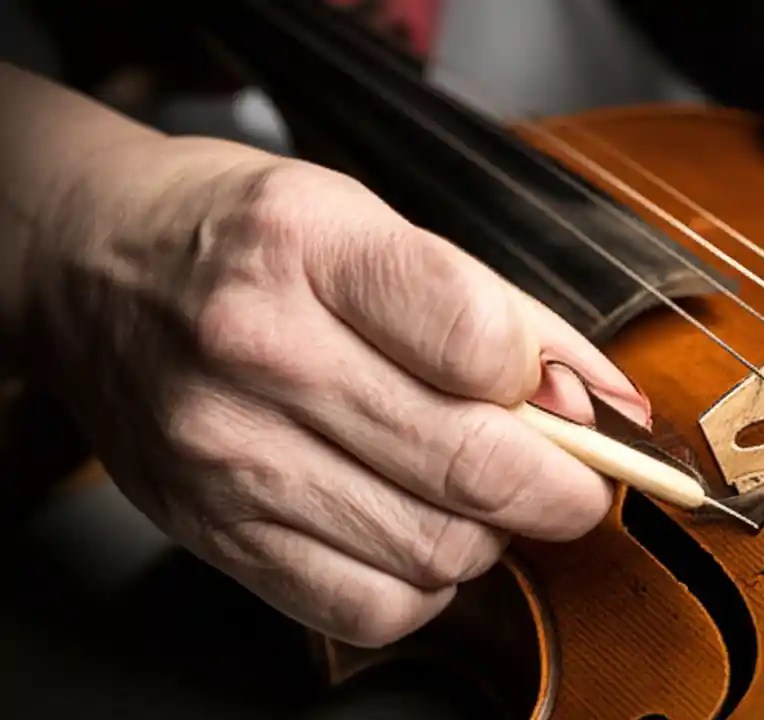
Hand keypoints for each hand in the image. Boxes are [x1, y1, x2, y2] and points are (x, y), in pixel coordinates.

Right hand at [26, 136, 648, 646]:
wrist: (94, 268)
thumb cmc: (244, 237)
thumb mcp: (370, 220)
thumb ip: (494, 309)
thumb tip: (602, 400)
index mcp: (310, 247)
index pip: (483, 344)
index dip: (563, 390)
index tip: (579, 405)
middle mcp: (258, 352)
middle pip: (469, 465)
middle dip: (561, 489)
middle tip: (576, 482)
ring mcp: (227, 454)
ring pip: (431, 549)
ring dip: (491, 535)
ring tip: (477, 492)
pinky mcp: (212, 533)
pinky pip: (367, 607)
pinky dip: (426, 586)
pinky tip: (416, 531)